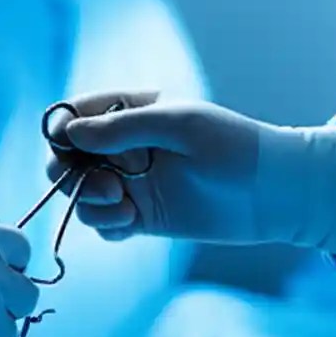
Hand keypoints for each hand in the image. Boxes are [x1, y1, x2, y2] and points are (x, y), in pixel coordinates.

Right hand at [45, 92, 335, 255]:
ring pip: (81, 194)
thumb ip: (124, 128)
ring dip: (88, 203)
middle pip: (68, 158)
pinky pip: (104, 224)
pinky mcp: (143, 216)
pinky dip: (105, 225)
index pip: (76, 115)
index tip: (67, 146)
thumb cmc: (234, 147)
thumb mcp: (179, 125)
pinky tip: (130, 222)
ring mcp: (133, 182)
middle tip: (104, 186)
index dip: (62, 131)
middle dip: (70, 173)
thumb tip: (69, 133)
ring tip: (122, 206)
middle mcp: (127, 146)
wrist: (274, 194)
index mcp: (133, 110)